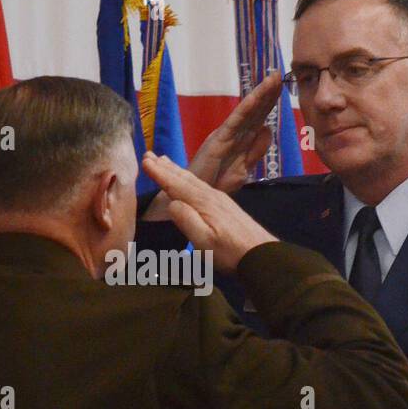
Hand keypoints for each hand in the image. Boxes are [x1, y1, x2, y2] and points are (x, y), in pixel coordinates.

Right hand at [141, 73, 281, 219]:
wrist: (191, 199)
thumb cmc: (213, 184)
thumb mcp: (242, 170)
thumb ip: (255, 152)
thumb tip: (267, 129)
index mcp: (239, 141)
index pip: (258, 119)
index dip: (269, 104)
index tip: (282, 88)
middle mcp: (232, 135)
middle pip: (254, 112)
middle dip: (267, 93)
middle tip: (279, 74)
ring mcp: (224, 136)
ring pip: (246, 113)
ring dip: (260, 95)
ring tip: (272, 78)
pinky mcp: (217, 141)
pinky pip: (234, 123)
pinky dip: (245, 109)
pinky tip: (256, 97)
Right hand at [141, 153, 276, 272]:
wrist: (263, 254)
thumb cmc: (231, 252)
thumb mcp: (205, 241)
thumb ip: (187, 220)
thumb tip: (171, 203)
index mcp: (203, 203)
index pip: (176, 185)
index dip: (160, 174)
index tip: (144, 161)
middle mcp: (211, 195)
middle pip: (184, 178)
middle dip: (166, 167)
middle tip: (149, 155)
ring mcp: (220, 199)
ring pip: (193, 180)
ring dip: (177, 170)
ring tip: (165, 161)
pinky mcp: (225, 205)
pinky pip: (202, 185)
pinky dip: (189, 178)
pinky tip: (189, 180)